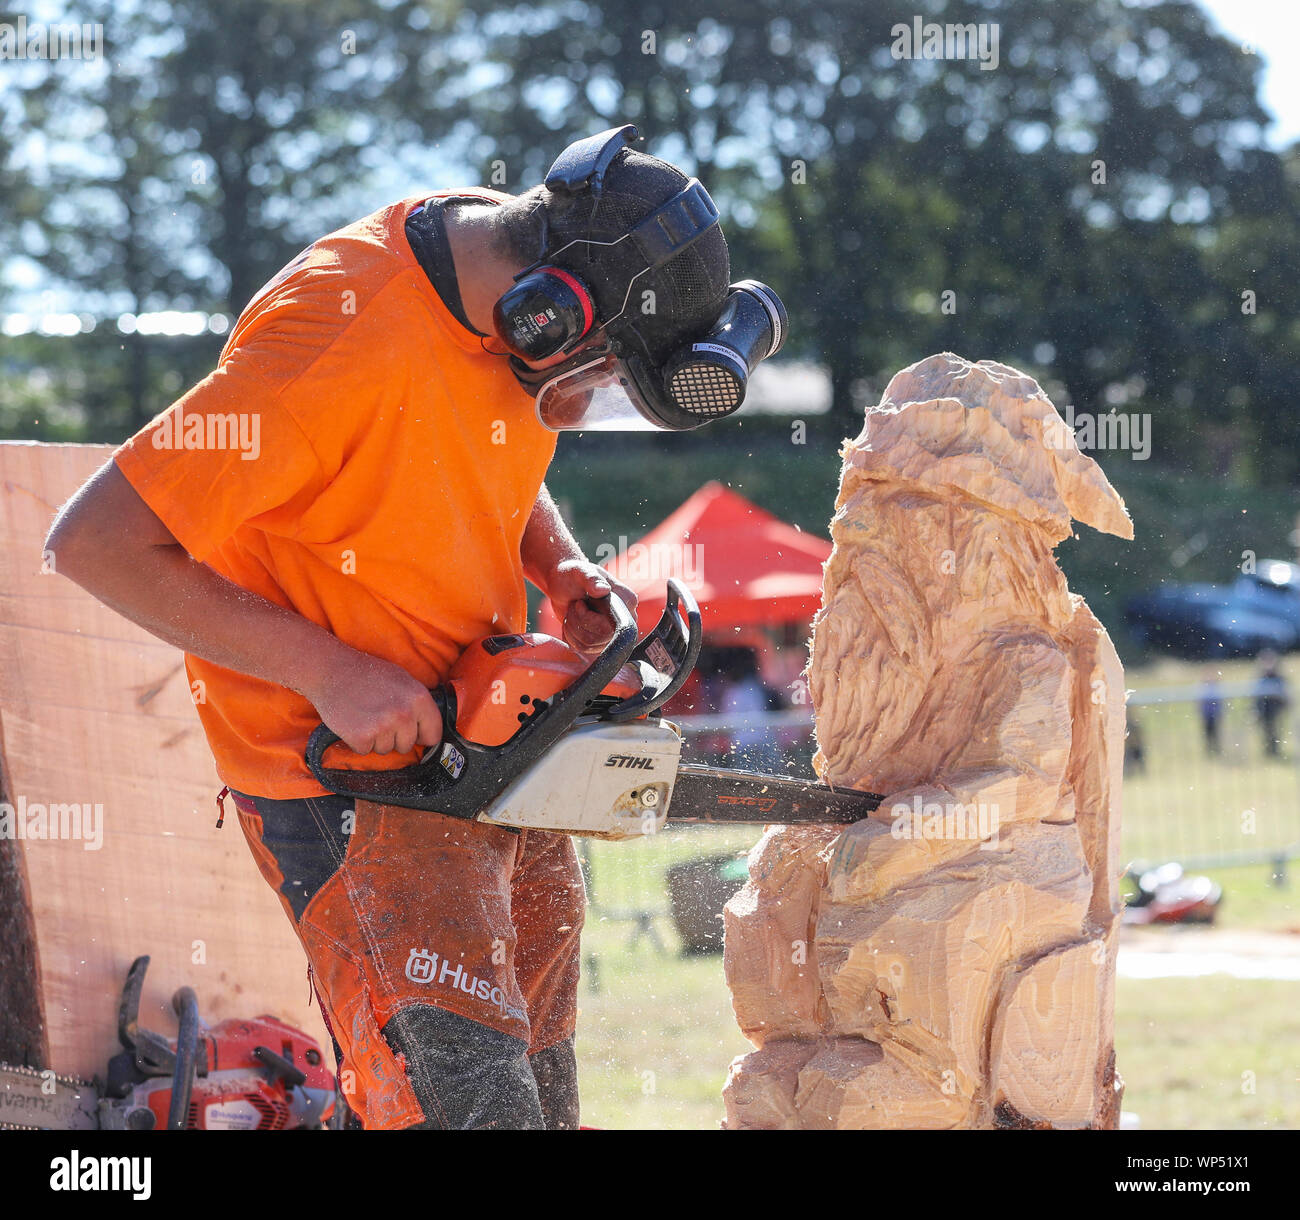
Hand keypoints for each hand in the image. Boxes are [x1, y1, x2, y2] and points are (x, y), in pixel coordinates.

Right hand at [306, 647, 442, 755]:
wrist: (332, 670)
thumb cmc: (368, 674)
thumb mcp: (403, 680)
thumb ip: (418, 704)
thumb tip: (429, 728)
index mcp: (419, 698)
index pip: (433, 734)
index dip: (422, 736)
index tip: (414, 735)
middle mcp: (404, 714)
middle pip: (407, 745)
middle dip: (395, 737)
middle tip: (379, 717)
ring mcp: (383, 726)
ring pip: (386, 749)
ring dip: (376, 739)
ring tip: (366, 717)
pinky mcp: (361, 737)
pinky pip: (365, 751)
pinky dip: (358, 742)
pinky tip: (354, 722)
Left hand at [546, 559, 637, 653]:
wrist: (561, 583)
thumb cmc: (573, 574)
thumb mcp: (580, 572)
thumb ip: (591, 579)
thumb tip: (603, 590)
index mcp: (626, 602)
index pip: (612, 626)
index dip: (590, 619)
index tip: (581, 602)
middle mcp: (622, 619)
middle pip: (599, 638)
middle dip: (578, 622)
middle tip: (575, 605)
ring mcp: (611, 632)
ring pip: (588, 645)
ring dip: (572, 628)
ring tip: (572, 611)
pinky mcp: (598, 641)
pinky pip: (582, 649)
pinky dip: (569, 635)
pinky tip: (571, 621)